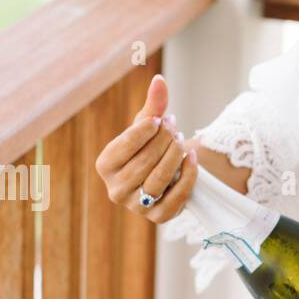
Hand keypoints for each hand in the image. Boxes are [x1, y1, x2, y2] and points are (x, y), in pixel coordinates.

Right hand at [94, 73, 198, 222]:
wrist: (166, 176)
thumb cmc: (149, 147)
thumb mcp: (149, 127)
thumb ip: (153, 105)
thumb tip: (159, 80)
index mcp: (105, 165)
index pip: (125, 145)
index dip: (146, 130)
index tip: (161, 119)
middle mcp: (115, 189)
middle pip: (144, 162)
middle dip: (164, 141)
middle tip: (175, 127)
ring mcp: (136, 207)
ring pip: (159, 179)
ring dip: (175, 156)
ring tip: (182, 140)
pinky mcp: (159, 218)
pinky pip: (176, 198)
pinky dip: (188, 176)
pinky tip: (193, 157)